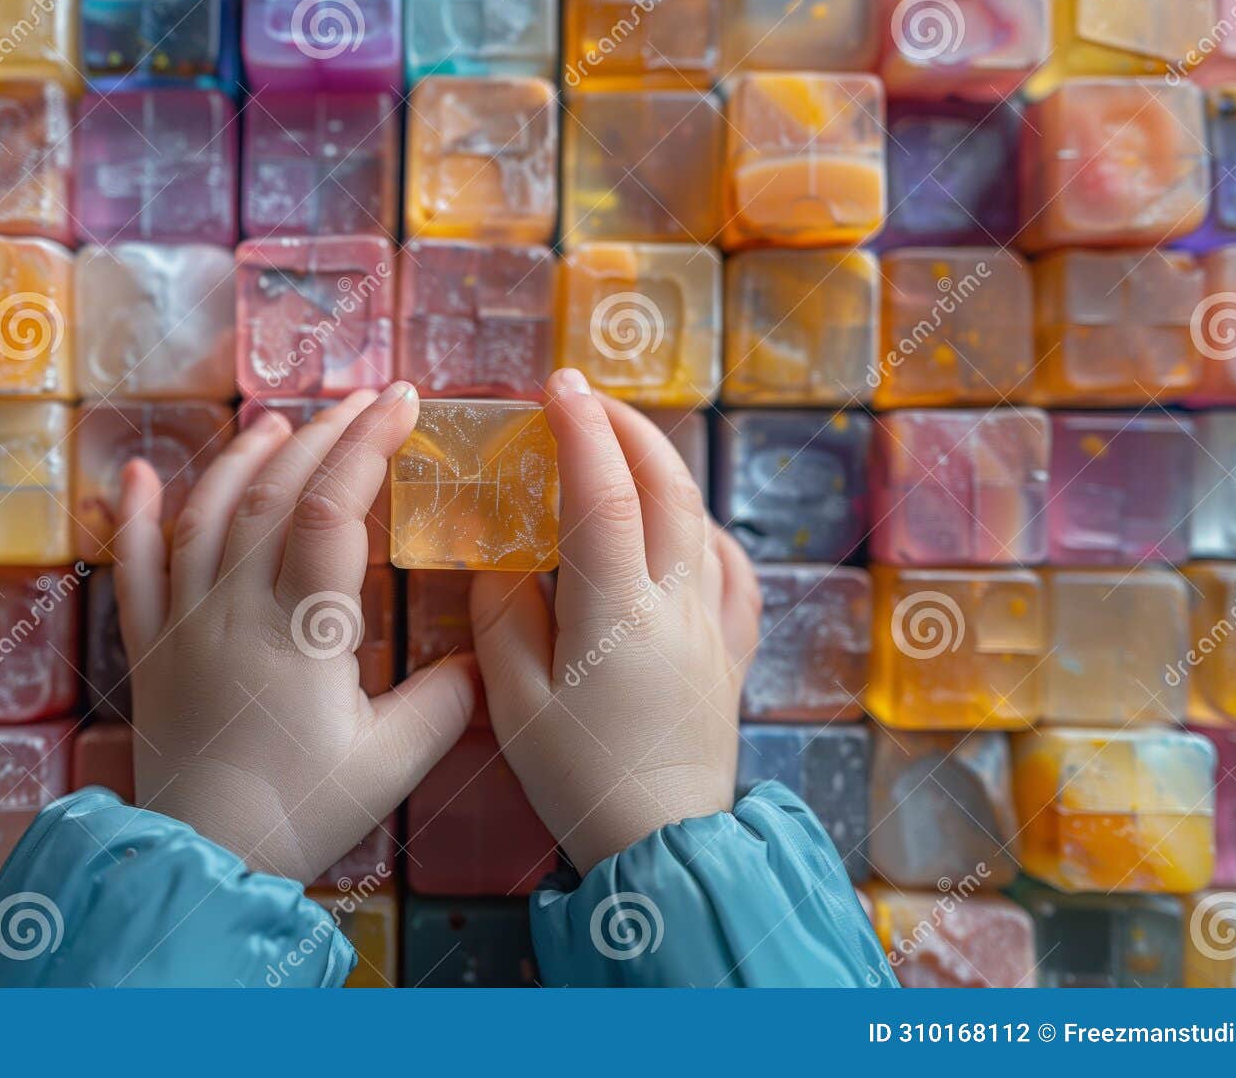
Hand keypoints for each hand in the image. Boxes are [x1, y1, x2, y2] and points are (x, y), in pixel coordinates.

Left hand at [112, 384, 477, 883]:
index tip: (405, 404)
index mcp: (299, 631)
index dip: (369, 447)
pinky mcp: (149, 649)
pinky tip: (142, 475)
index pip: (334, 510)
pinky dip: (134, 516)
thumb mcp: (391, 763)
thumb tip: (482, 655)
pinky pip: (133, 568)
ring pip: (205, 516)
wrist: (200, 863)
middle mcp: (233, 610)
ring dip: (244, 459)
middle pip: (273, 496)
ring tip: (281, 423)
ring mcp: (182, 625)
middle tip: (366, 400)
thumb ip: (445, 701)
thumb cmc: (301, 815)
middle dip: (323, 435)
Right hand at [470, 369, 760, 872]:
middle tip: (584, 399)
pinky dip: (707, 529)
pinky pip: (734, 572)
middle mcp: (675, 605)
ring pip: (701, 519)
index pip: (603, 493)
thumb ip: (503, 618)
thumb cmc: (579, 780)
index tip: (555, 387)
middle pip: (666, 487)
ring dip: (664, 467)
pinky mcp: (730, 654)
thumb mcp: (515, 702)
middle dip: (626, 428)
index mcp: (615, 612)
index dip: (580, 430)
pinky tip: (688, 527)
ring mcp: (712, 626)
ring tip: (624, 449)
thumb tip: (501, 558)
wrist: (663, 847)